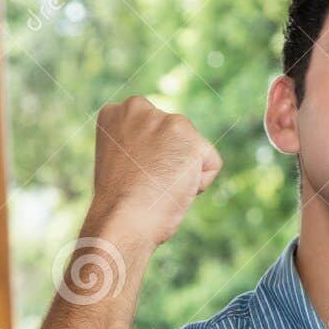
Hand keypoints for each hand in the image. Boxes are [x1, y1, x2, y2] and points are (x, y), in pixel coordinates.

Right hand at [85, 96, 222, 251]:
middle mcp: (139, 108)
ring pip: (193, 150)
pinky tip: (175, 189)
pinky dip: (200, 184)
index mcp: (117, 112)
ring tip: (158, 186)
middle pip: (176, 137)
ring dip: (183, 173)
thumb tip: (166, 149)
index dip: (147, 159)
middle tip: (146, 182)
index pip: (153, 132)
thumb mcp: (122, 160)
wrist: (122, 220)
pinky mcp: (191, 139)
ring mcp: (167, 120)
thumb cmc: (119, 203)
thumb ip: (141, 144)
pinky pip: (211, 164)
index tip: (131, 173)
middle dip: (168, 162)